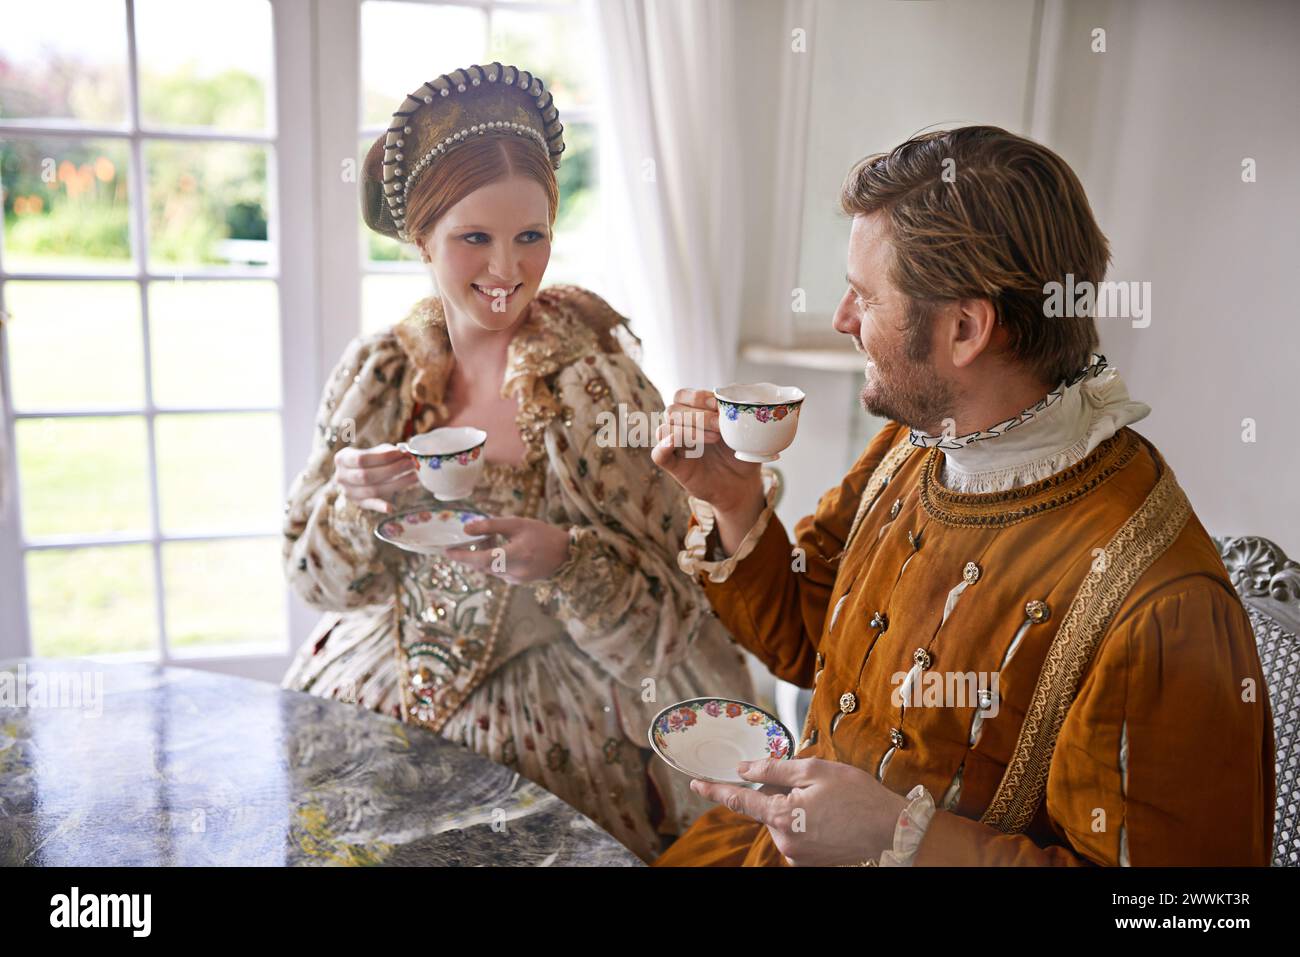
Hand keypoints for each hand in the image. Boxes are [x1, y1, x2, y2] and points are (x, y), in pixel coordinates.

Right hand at [334, 443, 418, 512]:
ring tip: (414, 477)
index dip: (383, 457)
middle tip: (411, 464)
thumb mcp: (374, 451)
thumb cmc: (369, 458)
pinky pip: (370, 505)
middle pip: (367, 476)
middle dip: (392, 470)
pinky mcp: (359, 503)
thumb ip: (387, 452)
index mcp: (342, 459)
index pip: (361, 459)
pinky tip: (391, 508)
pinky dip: (381, 506)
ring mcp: (349, 492)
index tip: (401, 454)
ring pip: (373, 490)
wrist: (358, 472)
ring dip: (396, 484)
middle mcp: (341, 477)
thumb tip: (406, 454)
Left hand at [444, 517, 570, 583]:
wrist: (565, 554)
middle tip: (462, 542)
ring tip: (488, 540)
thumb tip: (466, 529)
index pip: (482, 559)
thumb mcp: (518, 524)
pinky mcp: (517, 582)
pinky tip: (500, 550)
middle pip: (482, 566)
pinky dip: (493, 562)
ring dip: (483, 557)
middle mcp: (514, 571)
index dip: (463, 556)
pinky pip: (498, 572)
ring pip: (489, 570)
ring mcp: (516, 579)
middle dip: (470, 555)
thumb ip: (491, 526)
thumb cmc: (542, 534)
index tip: (447, 552)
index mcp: (516, 554)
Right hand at [650, 389, 765, 552]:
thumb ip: (733, 412)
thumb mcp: (740, 429)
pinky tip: (675, 443)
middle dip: (698, 415)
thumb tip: (734, 397)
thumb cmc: (739, 451)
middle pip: (672, 410)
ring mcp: (674, 447)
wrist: (741, 481)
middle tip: (719, 425)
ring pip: (664, 429)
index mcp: (691, 413)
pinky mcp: (674, 466)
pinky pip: (658, 454)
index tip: (716, 404)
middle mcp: (679, 427)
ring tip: (715, 438)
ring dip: (689, 430)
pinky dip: (663, 447)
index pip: (681, 396)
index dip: (696, 397)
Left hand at [689, 757, 906, 865]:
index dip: (715, 790)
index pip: (739, 800)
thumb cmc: (859, 798)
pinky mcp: (809, 861)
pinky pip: (796, 832)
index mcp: (782, 816)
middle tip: (812, 783)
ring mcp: (797, 855)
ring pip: (782, 819)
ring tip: (828, 802)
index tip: (695, 783)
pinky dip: (805, 820)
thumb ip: (774, 768)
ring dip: (795, 805)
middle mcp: (785, 841)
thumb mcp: (815, 770)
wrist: (893, 832)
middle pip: (766, 806)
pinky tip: (829, 815)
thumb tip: (744, 768)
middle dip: (780, 790)